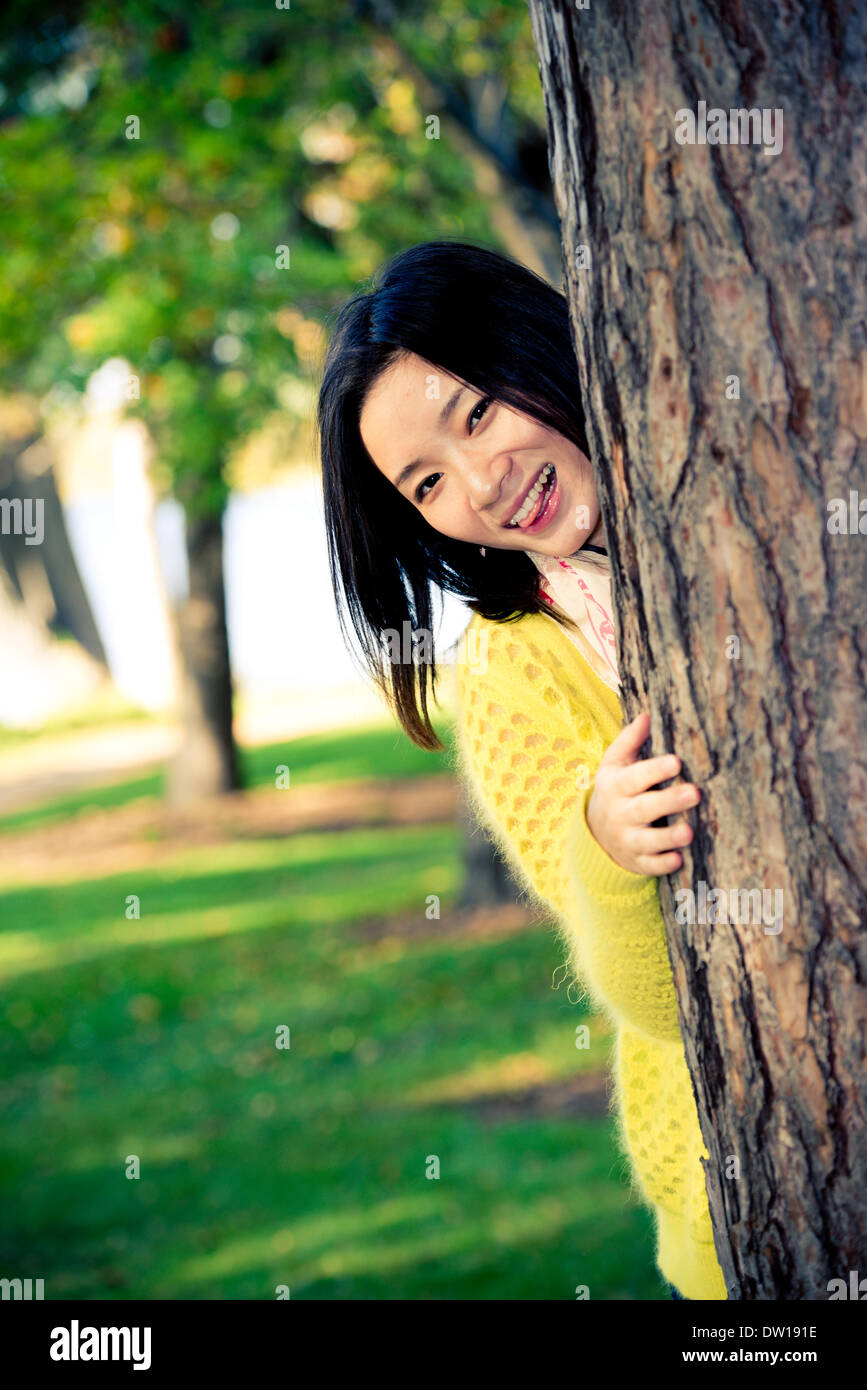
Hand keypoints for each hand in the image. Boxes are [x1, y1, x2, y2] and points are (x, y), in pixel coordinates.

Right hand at [586, 710, 699, 875]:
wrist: (597, 831)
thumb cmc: (616, 789)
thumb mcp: (615, 764)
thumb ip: (629, 740)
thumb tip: (647, 715)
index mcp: (616, 786)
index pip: (634, 777)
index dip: (654, 770)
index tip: (676, 761)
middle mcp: (620, 813)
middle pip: (644, 808)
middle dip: (668, 801)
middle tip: (695, 792)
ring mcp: (627, 839)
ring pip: (647, 840)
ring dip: (667, 837)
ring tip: (688, 832)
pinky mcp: (637, 860)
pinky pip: (648, 865)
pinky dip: (661, 864)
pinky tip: (678, 860)